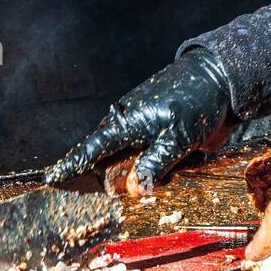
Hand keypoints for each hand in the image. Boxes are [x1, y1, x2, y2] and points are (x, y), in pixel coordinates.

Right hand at [44, 51, 231, 195]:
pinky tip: (191, 154)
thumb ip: (155, 164)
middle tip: (148, 174)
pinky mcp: (161, 138)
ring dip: (157, 171)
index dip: (72, 165)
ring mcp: (145, 132)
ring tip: (185, 155)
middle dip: (127, 177)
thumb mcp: (177, 137)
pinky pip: (158, 161)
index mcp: (126, 124)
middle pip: (114, 164)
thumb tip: (134, 189)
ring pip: (140, 165)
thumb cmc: (195, 103)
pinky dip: (170, 165)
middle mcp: (130, 128)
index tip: (51, 178)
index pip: (91, 150)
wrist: (219, 81)